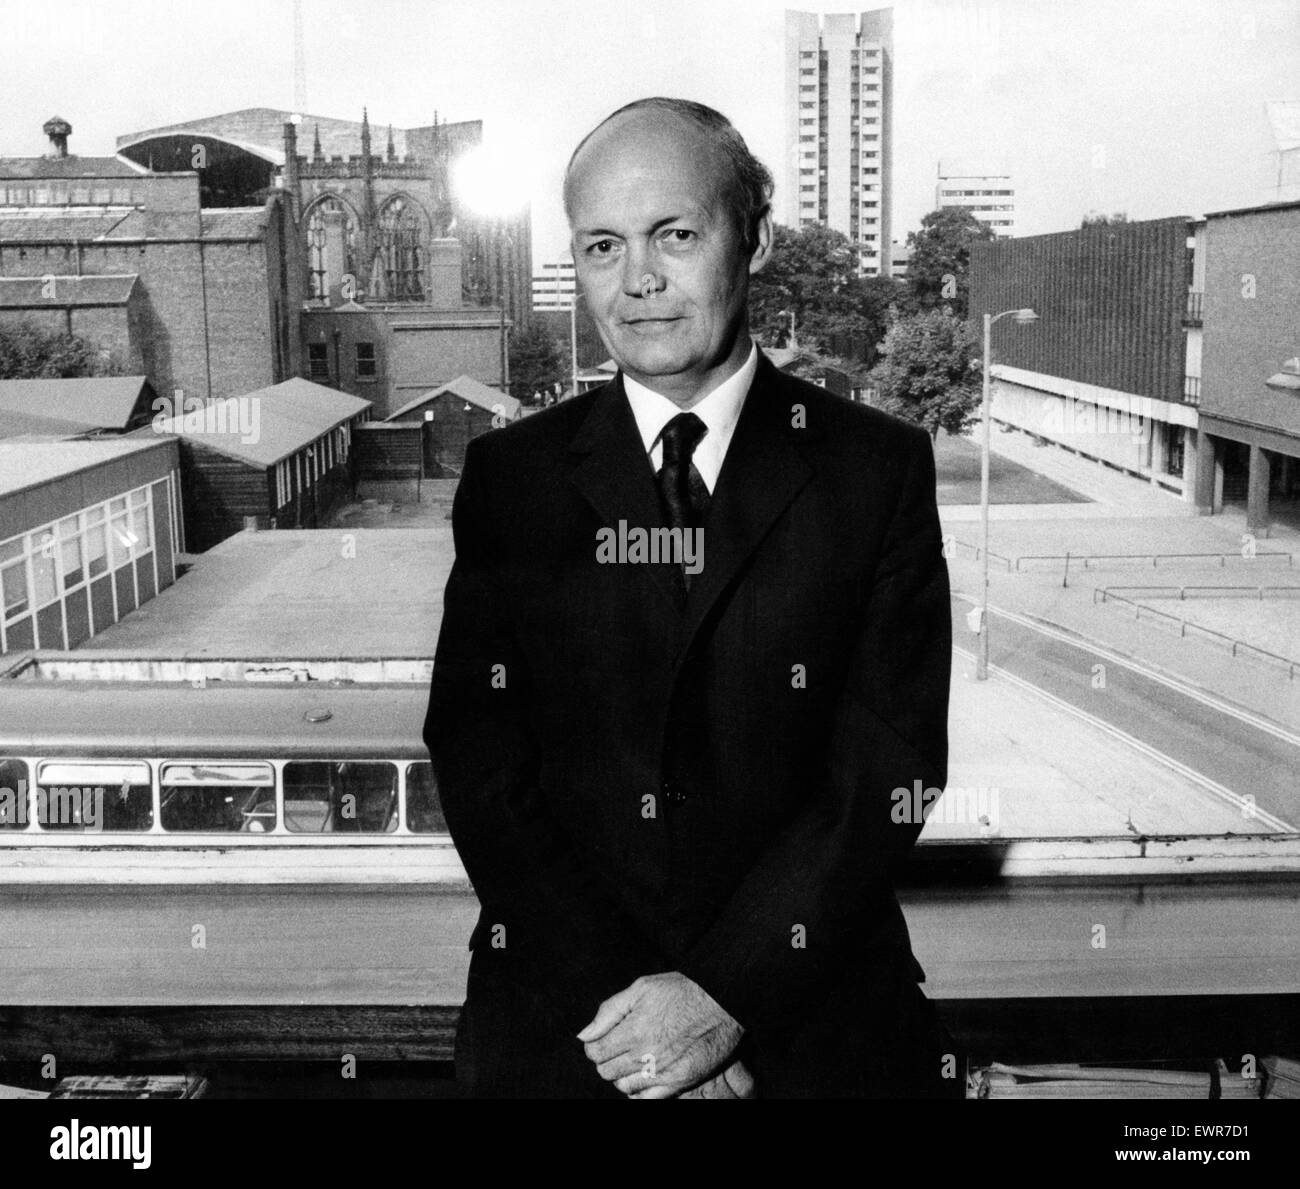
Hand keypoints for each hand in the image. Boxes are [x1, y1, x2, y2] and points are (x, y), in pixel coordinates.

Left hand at [577, 971, 742, 1098]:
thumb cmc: (682, 990)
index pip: (595, 1052)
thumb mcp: (642, 987)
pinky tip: (644, 1077)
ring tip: (633, 1061)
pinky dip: (640, 1092)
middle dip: (607, 1060)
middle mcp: (645, 1055)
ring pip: (624, 1087)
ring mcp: (663, 1071)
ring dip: (623, 1075)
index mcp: (633, 1030)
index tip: (604, 1039)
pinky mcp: (680, 1082)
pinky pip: (647, 1099)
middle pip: (607, 1071)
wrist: (722, 1001)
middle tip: (619, 1048)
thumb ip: (610, 1010)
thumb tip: (584, 1034)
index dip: (595, 1045)